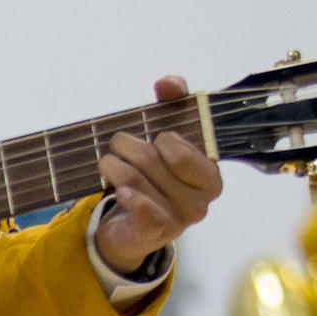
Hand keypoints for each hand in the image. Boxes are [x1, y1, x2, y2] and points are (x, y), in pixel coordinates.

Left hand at [92, 76, 223, 275]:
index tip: (153, 135)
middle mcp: (202, 199)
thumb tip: (167, 82)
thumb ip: (173, 104)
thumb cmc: (154, 179)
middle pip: (153, 160)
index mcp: (210, 175)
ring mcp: (180, 218)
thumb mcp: (166, 140)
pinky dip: (128, 196)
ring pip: (136, 179)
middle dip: (126, 146)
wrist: (133, 229)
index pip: (182, 149)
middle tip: (115, 145)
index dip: (161, 138)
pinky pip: (143, 209)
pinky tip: (119, 191)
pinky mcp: (156, 232)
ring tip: (106, 162)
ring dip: (112, 165)